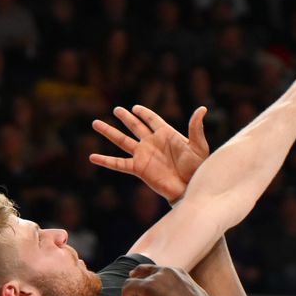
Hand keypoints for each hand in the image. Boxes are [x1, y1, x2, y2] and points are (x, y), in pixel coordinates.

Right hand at [90, 105, 209, 202]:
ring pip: (122, 140)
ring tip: (95, 123)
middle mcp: (152, 143)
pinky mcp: (138, 168)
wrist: (190, 188)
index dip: (144, 113)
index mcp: (166, 134)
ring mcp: (143, 155)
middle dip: (125, 117)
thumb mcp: (198, 146)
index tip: (135, 107)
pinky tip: (93, 157)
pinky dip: (105, 160)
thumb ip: (196, 127)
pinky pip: (118, 163)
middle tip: (116, 109)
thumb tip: (202, 108)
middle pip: (135, 126)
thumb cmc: (197, 169)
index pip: (152, 119)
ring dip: (109, 132)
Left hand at [120, 265, 217, 295]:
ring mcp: (157, 278)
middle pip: (146, 277)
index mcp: (179, 272)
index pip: (158, 274)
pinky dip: (126, 295)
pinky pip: (129, 286)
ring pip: (138, 284)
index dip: (152, 286)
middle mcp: (167, 270)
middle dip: (143, 295)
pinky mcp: (148, 287)